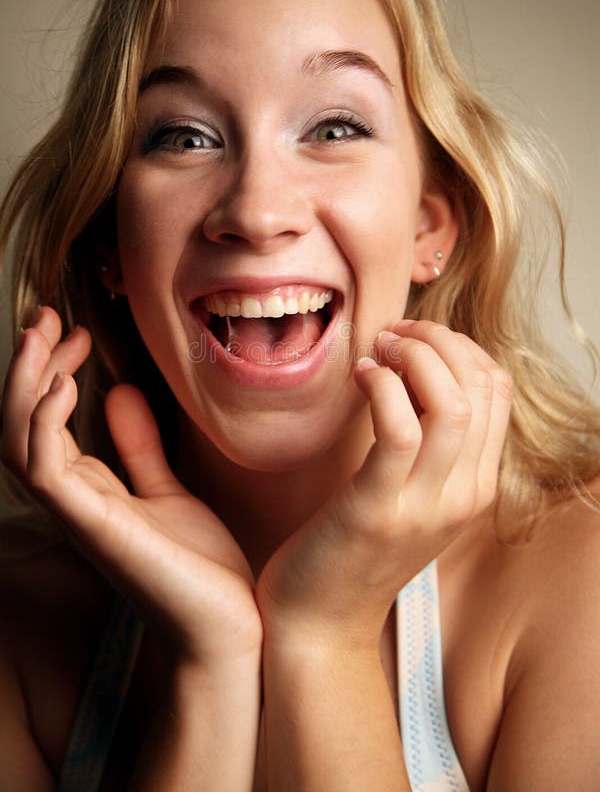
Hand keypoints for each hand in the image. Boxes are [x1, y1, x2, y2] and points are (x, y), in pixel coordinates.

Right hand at [1, 307, 261, 665]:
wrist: (226, 626)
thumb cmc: (199, 566)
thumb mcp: (167, 489)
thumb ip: (139, 447)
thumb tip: (118, 392)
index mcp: (87, 489)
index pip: (43, 421)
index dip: (49, 371)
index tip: (75, 329)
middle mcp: (72, 499)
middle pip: (19, 424)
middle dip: (28, 366)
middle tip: (46, 317)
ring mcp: (77, 513)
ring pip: (17, 440)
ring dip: (26, 383)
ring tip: (47, 336)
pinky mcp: (92, 526)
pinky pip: (43, 468)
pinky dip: (44, 422)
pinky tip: (66, 386)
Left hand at [256, 319, 512, 647]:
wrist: (321, 619)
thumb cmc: (357, 545)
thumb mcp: (414, 494)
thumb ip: (430, 443)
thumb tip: (420, 366)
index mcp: (477, 485)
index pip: (497, 390)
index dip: (460, 347)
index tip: (414, 337)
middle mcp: (464, 496)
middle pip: (481, 387)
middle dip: (438, 340)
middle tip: (394, 334)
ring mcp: (424, 507)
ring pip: (450, 404)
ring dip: (413, 357)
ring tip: (378, 350)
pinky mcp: (376, 510)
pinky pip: (398, 429)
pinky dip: (382, 388)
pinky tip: (360, 376)